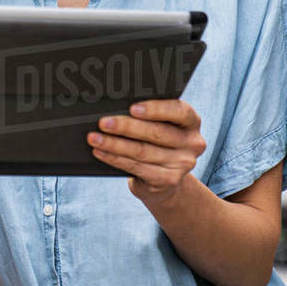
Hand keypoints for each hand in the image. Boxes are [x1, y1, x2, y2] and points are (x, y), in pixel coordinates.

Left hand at [87, 99, 204, 204]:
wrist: (163, 180)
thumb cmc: (155, 142)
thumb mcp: (159, 125)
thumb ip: (146, 115)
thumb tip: (113, 105)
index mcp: (191, 122)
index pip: (179, 111)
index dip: (156, 109)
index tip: (132, 108)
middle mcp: (192, 142)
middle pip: (156, 132)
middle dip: (126, 127)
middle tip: (102, 123)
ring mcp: (182, 163)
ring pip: (142, 151)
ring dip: (114, 144)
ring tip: (94, 138)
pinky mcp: (168, 180)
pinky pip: (136, 167)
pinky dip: (115, 158)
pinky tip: (100, 152)